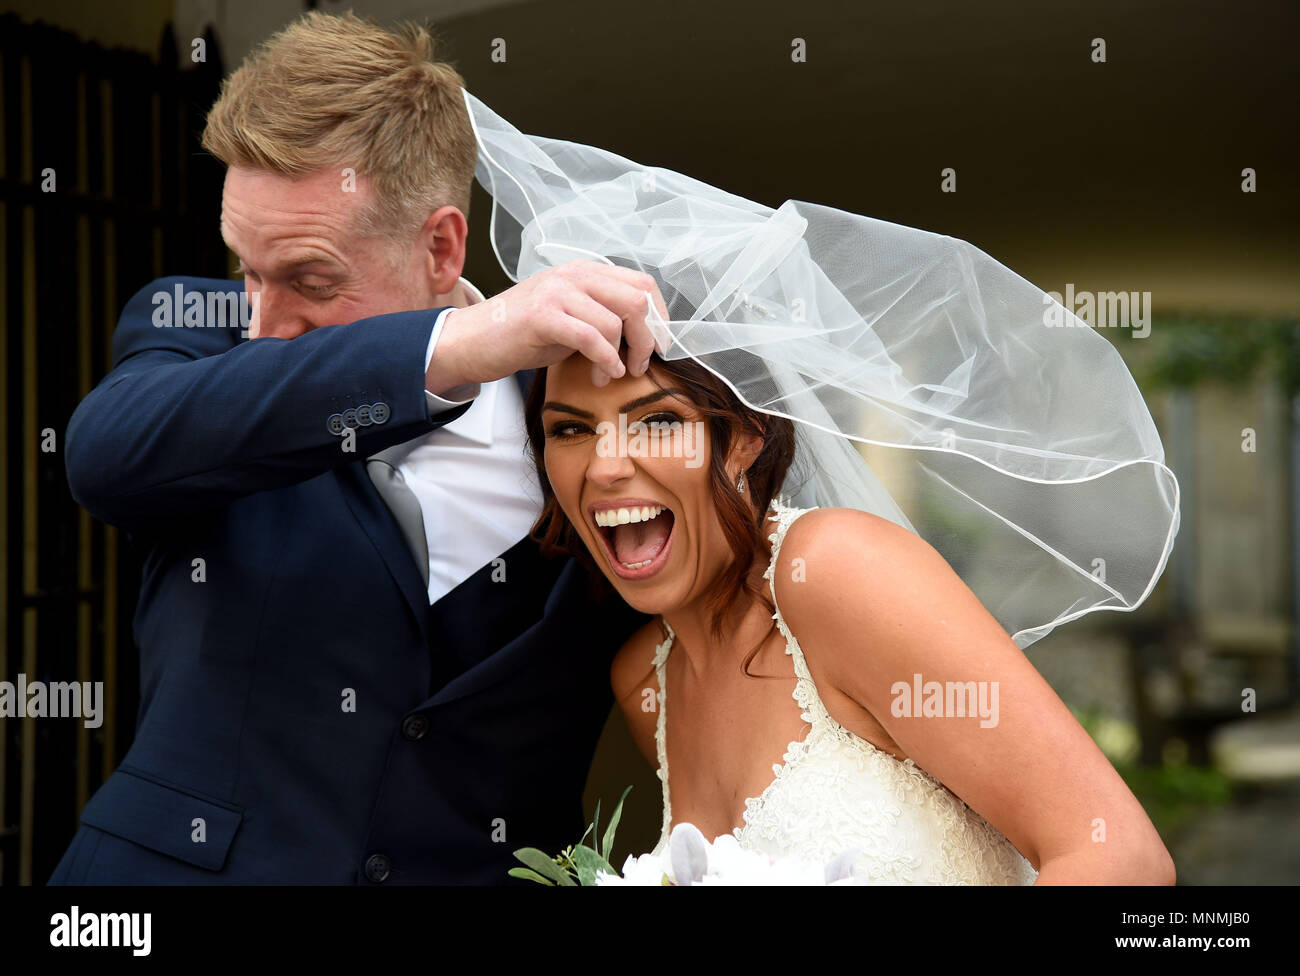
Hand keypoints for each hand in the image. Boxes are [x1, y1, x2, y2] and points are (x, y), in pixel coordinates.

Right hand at [425, 259, 670, 394]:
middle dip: (647, 337)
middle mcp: (573, 274)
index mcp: (584, 272)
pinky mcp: (543, 316)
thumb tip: (644, 336)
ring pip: (616, 320)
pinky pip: (592, 337)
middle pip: (637, 298)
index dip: (659, 316)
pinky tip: (602, 375)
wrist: (470, 341)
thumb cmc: (521, 335)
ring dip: (622, 356)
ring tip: (609, 374)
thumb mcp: (569, 318)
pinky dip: (605, 360)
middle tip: (640, 364)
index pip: (642, 282)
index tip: (659, 346)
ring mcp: (557, 292)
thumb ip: (602, 316)